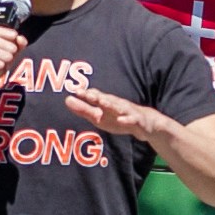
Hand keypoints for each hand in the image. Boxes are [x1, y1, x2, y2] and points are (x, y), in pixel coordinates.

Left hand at [71, 82, 188, 150]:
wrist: (148, 125)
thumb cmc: (120, 119)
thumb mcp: (100, 117)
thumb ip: (84, 109)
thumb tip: (66, 100)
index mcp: (107, 104)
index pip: (95, 97)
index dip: (85, 94)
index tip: (74, 90)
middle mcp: (117, 105)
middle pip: (105, 99)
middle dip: (96, 96)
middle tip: (85, 93)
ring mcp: (128, 112)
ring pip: (119, 107)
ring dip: (110, 104)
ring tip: (101, 102)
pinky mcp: (138, 120)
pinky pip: (132, 120)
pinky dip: (127, 119)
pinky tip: (121, 119)